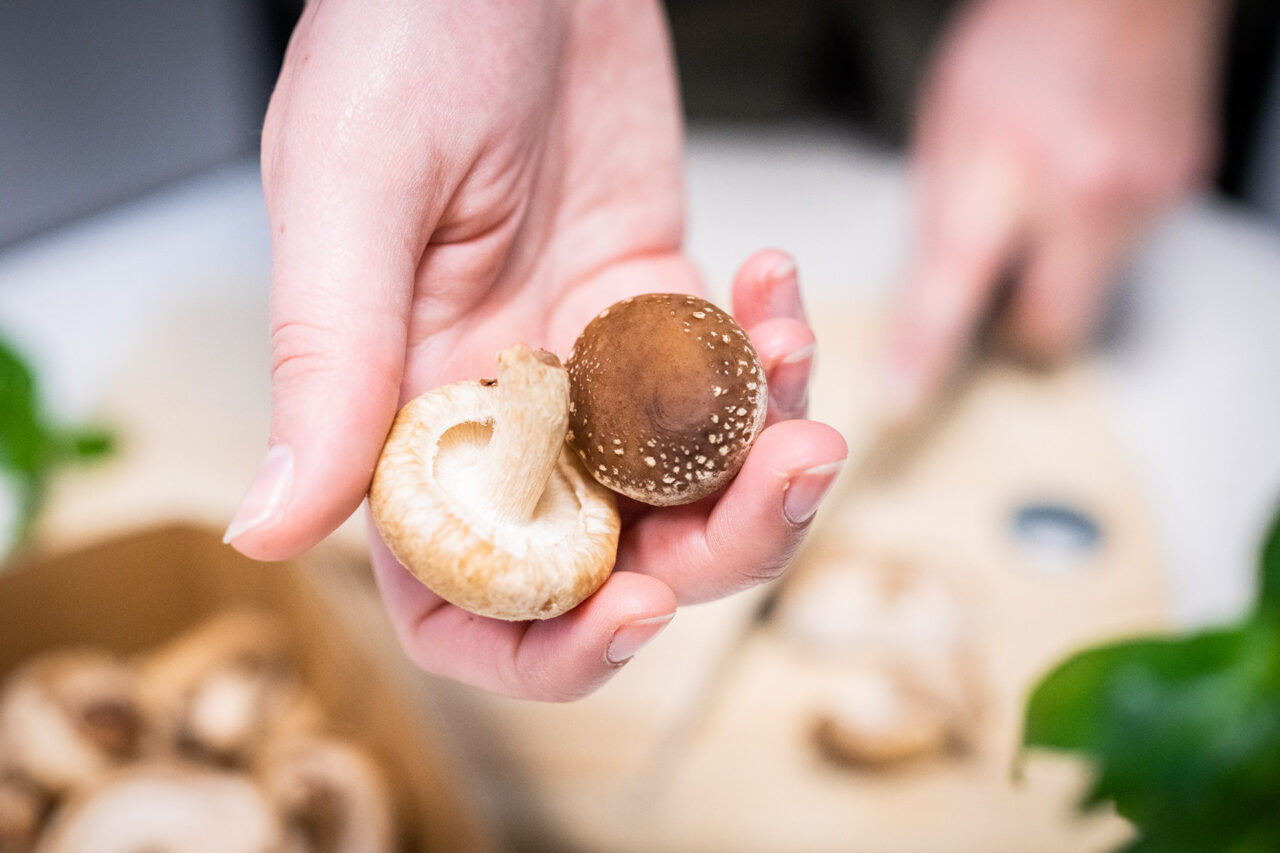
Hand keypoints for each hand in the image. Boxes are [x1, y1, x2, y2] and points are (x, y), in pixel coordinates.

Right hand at [226, 0, 846, 699]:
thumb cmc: (407, 33)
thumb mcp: (352, 191)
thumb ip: (327, 368)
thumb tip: (266, 533)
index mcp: (407, 409)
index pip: (463, 590)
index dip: (544, 640)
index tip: (632, 608)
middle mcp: (503, 409)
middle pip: (614, 556)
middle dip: (714, 548)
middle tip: (788, 476)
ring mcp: (592, 363)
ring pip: (694, 487)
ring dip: (769, 461)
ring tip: (804, 377)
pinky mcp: (660, 304)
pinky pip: (736, 382)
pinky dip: (775, 354)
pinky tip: (773, 282)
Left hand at [887, 0, 1226, 415]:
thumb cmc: (1022, 43)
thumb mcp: (947, 128)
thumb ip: (939, 217)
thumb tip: (927, 298)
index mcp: (1004, 168)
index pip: (953, 289)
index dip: (924, 355)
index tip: (902, 403)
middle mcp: (1083, 191)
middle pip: (1050, 331)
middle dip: (1019, 331)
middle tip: (999, 292)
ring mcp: (1141, 193)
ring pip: (1091, 291)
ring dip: (1060, 269)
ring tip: (1045, 198)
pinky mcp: (1178, 188)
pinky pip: (1125, 248)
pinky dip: (1094, 233)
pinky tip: (1080, 177)